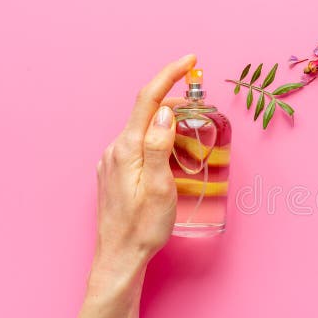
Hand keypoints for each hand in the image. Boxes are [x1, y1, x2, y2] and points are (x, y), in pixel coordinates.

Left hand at [91, 54, 195, 293]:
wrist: (120, 257)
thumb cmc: (143, 228)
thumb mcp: (159, 187)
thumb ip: (158, 146)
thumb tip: (165, 112)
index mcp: (127, 149)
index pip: (149, 100)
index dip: (169, 75)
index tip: (188, 60)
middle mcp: (115, 150)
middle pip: (148, 112)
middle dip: (177, 103)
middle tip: (204, 110)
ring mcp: (113, 161)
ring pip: (144, 130)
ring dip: (170, 125)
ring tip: (194, 137)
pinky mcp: (115, 173)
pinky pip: (139, 145)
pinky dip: (159, 140)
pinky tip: (173, 156)